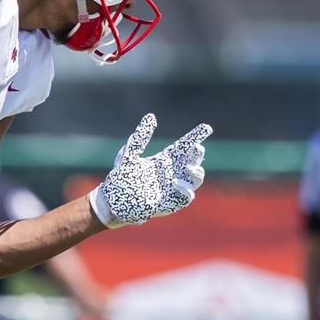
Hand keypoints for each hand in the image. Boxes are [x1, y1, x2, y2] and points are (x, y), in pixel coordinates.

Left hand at [88, 114, 211, 227]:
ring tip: (189, 167)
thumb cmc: (121, 177)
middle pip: (193, 161)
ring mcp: (173, 189)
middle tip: (196, 147)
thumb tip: (151, 116)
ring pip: (195, 179)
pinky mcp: (170, 203)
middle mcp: (172, 173)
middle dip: (198, 154)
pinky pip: (186, 198)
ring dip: (197, 172)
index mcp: (164, 160)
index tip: (206, 127)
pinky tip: (175, 183)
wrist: (113, 201)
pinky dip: (185, 190)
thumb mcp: (130, 154)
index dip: (195, 137)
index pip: (184, 146)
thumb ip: (140, 137)